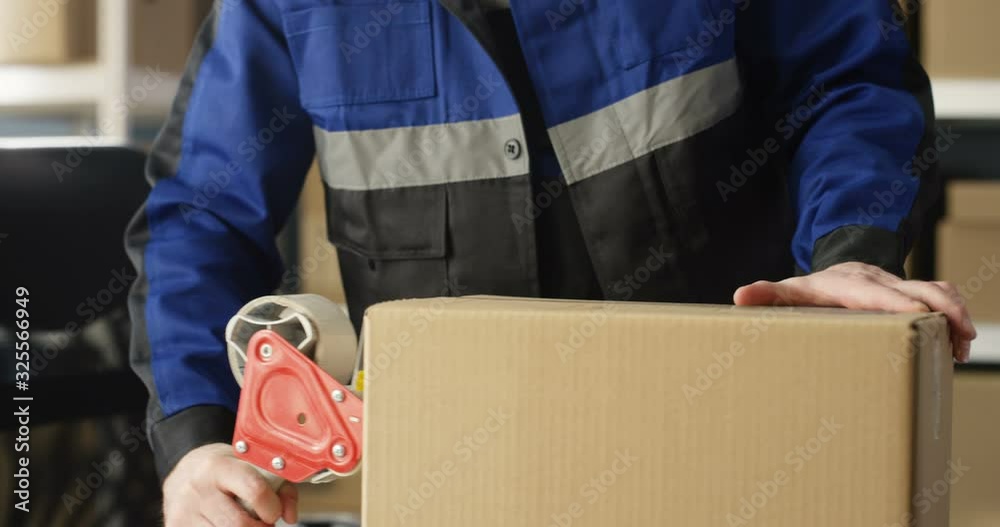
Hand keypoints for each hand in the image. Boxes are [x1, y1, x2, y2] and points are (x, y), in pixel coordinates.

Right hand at [162, 443, 297, 526]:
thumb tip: (290, 516)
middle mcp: (198, 488)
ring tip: (244, 522)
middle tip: (262, 523)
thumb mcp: (251, 465)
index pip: (255, 490)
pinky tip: (226, 524)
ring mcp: (183, 511)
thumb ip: (280, 486)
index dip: (271, 507)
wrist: (183, 470)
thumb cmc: (223, 468)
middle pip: (240, 525)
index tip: (273, 511)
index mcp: (219, 467)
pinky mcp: (175, 526)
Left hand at [733, 261, 975, 361]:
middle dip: (944, 310)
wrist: (839, 268)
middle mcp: (883, 282)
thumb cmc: (813, 289)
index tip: (918, 315)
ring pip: (940, 290)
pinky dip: (955, 316)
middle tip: (958, 339)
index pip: (880, 293)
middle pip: (923, 288)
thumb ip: (766, 294)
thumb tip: (738, 297)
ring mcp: (902, 286)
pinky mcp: (916, 292)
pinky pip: (944, 296)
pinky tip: (957, 344)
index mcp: (853, 285)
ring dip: (956, 315)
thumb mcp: (789, 291)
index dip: (900, 303)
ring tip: (962, 347)